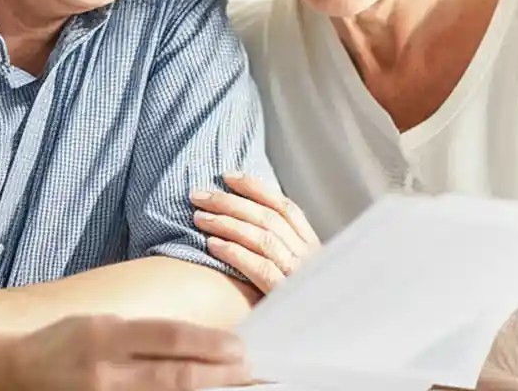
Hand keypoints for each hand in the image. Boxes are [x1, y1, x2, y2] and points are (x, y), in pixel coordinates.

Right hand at [10, 315, 250, 389]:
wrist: (18, 372)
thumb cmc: (67, 341)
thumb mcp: (104, 322)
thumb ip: (145, 334)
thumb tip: (197, 342)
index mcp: (108, 335)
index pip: (170, 338)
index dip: (209, 343)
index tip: (240, 346)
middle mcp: (107, 371)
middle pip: (175, 376)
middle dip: (218, 375)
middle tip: (249, 370)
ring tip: (234, 387)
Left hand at [190, 173, 321, 293]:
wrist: (319, 341)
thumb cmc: (301, 303)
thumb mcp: (298, 270)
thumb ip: (280, 246)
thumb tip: (246, 216)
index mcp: (312, 245)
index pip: (284, 206)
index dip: (256, 188)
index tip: (228, 176)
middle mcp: (308, 255)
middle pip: (267, 218)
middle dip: (231, 201)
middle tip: (199, 194)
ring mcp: (298, 275)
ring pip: (261, 238)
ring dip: (227, 223)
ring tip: (199, 216)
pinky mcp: (284, 295)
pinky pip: (259, 268)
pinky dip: (235, 253)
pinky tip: (212, 244)